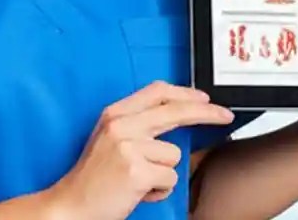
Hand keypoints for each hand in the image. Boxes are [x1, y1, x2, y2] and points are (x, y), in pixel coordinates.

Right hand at [45, 81, 234, 219]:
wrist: (72, 205)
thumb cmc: (94, 178)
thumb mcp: (110, 139)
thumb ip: (137, 125)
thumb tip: (174, 116)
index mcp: (114, 113)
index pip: (157, 92)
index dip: (185, 93)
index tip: (205, 99)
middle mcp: (121, 124)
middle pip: (175, 110)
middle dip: (206, 113)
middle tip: (225, 116)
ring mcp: (129, 146)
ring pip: (174, 155)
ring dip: (163, 172)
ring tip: (139, 182)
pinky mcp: (137, 170)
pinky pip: (169, 178)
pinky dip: (159, 190)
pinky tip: (138, 193)